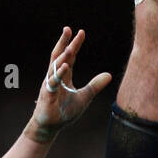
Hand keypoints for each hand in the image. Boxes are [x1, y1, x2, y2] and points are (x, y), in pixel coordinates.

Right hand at [26, 27, 110, 142]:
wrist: (50, 127)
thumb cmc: (64, 112)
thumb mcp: (84, 97)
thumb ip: (95, 85)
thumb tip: (109, 75)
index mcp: (64, 75)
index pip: (70, 56)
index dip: (75, 44)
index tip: (81, 32)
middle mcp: (55, 76)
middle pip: (59, 55)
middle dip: (64, 42)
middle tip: (68, 29)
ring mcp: (50, 84)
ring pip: (55, 66)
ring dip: (62, 56)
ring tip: (70, 47)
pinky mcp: (48, 94)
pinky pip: (53, 82)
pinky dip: (59, 73)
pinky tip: (65, 66)